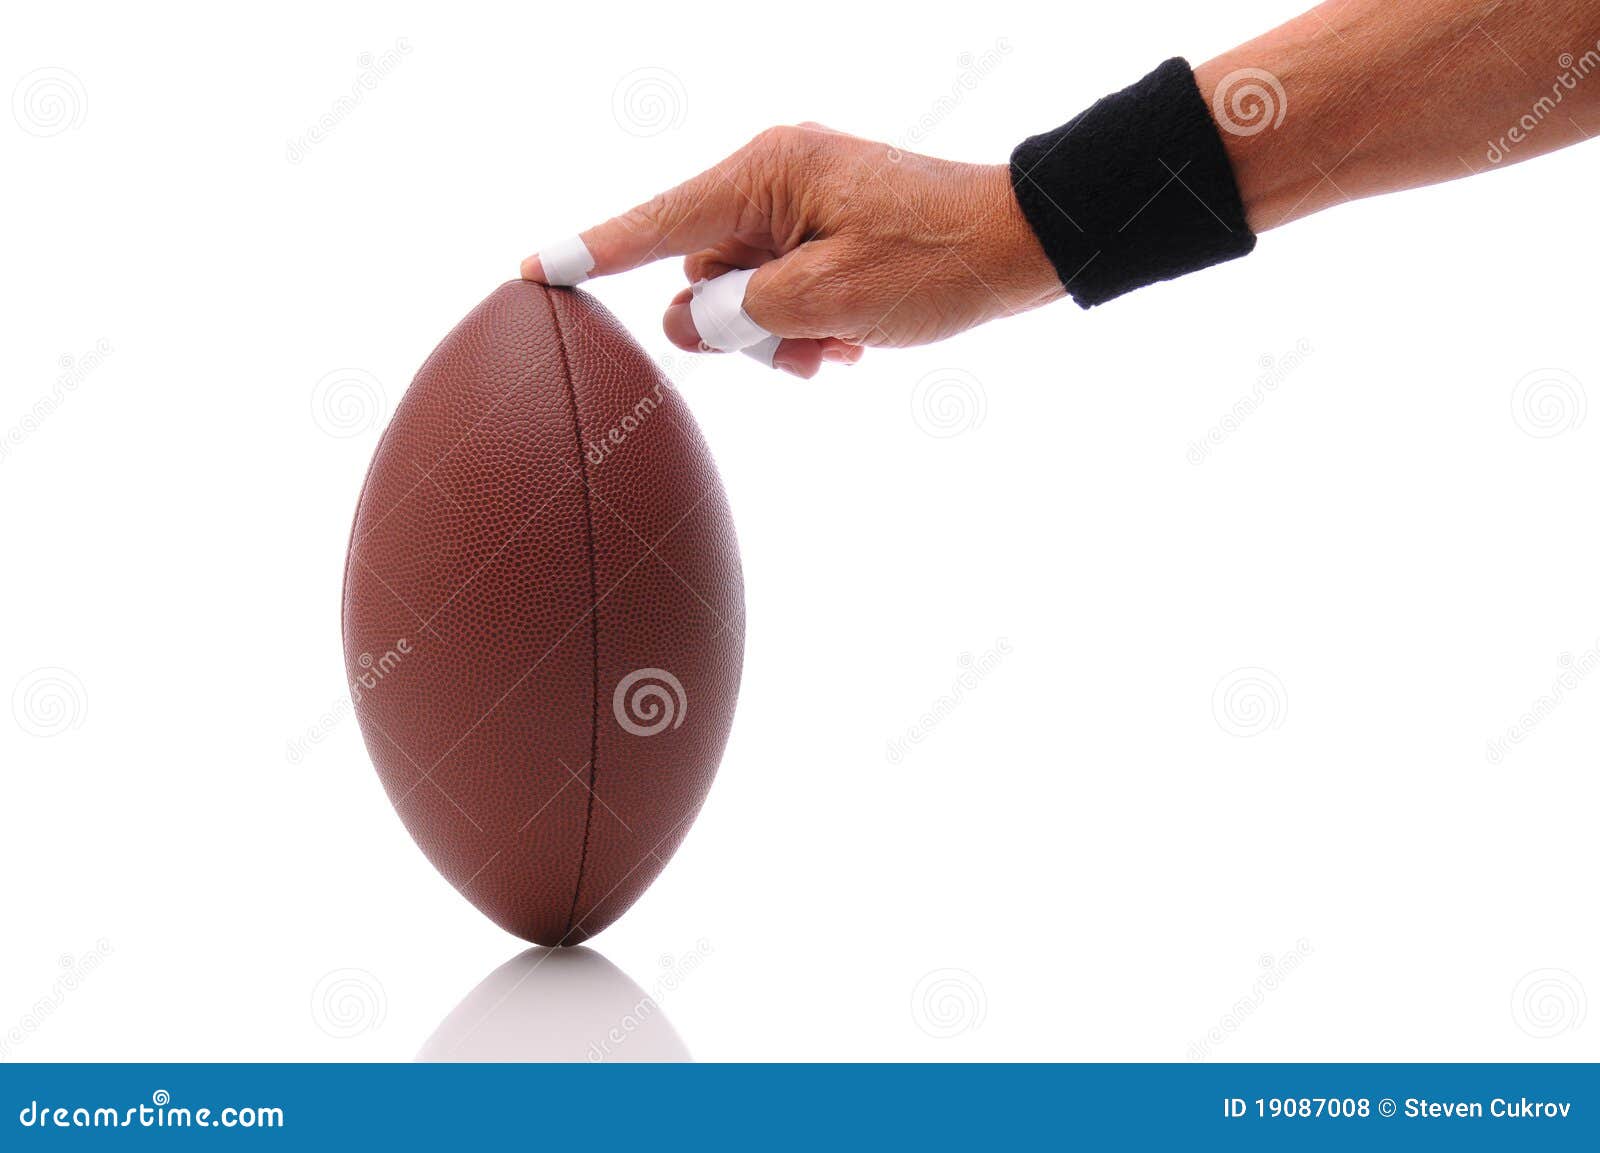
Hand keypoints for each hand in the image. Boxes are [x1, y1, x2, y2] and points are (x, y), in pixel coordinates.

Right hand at [521, 124, 1061, 376]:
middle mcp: (774, 180)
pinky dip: (805, 322)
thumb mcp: (825, 301)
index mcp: (765, 176)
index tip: (530, 272)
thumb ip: (736, 315)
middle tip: (806, 349)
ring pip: (744, 292)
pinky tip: (850, 339)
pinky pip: (782, 286)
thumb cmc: (935, 264)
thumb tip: (688, 320)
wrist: (1022, 246)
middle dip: (739, 327)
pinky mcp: (827, 227)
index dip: (588, 253)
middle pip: (702, 271)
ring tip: (840, 347)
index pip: (653, 223)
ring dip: (780, 335)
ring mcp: (802, 203)